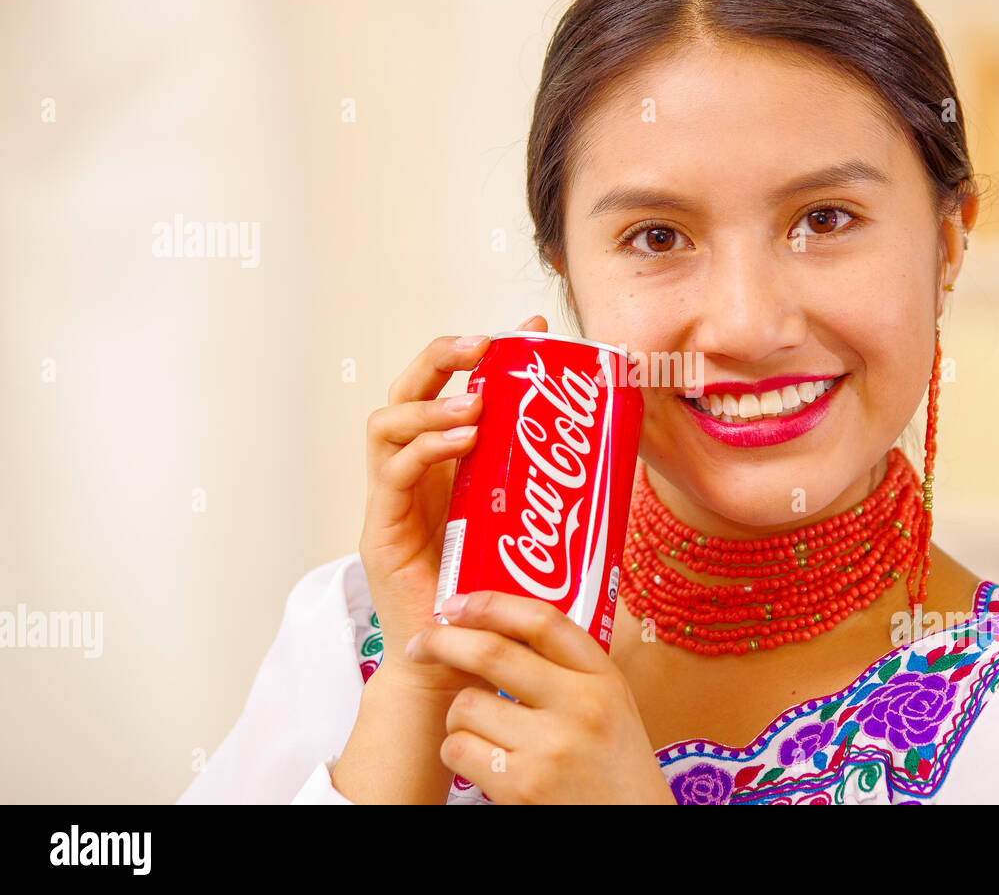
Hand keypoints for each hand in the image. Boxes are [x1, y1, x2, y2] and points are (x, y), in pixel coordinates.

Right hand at [334, 314, 552, 803]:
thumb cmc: (497, 603)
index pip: (451, 389)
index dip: (484, 353)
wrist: (461, 671)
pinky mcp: (381, 530)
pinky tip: (463, 442)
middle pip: (407, 389)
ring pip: (388, 422)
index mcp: (448, 465)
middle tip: (484, 345)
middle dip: (442, 356)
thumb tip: (614, 455)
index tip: (531, 330)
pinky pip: (393, 473)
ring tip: (476, 404)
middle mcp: (414, 473)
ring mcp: (393, 499)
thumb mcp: (532, 532)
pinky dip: (427, 448)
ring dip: (433, 403)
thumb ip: (554, 492)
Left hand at [406, 590, 676, 804]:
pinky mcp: (522, 787)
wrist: (634, 827)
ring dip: (457, 715)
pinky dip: (458, 752)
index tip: (456, 602)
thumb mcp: (610, 704)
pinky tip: (481, 761)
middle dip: (443, 642)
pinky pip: (459, 749)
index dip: (490, 603)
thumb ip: (568, 668)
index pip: (543, 620)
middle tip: (421, 645)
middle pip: (492, 653)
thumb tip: (495, 625)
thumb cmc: (612, 766)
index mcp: (603, 679)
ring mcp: (551, 748)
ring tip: (477, 728)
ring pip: (466, 706)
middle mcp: (580, 706)